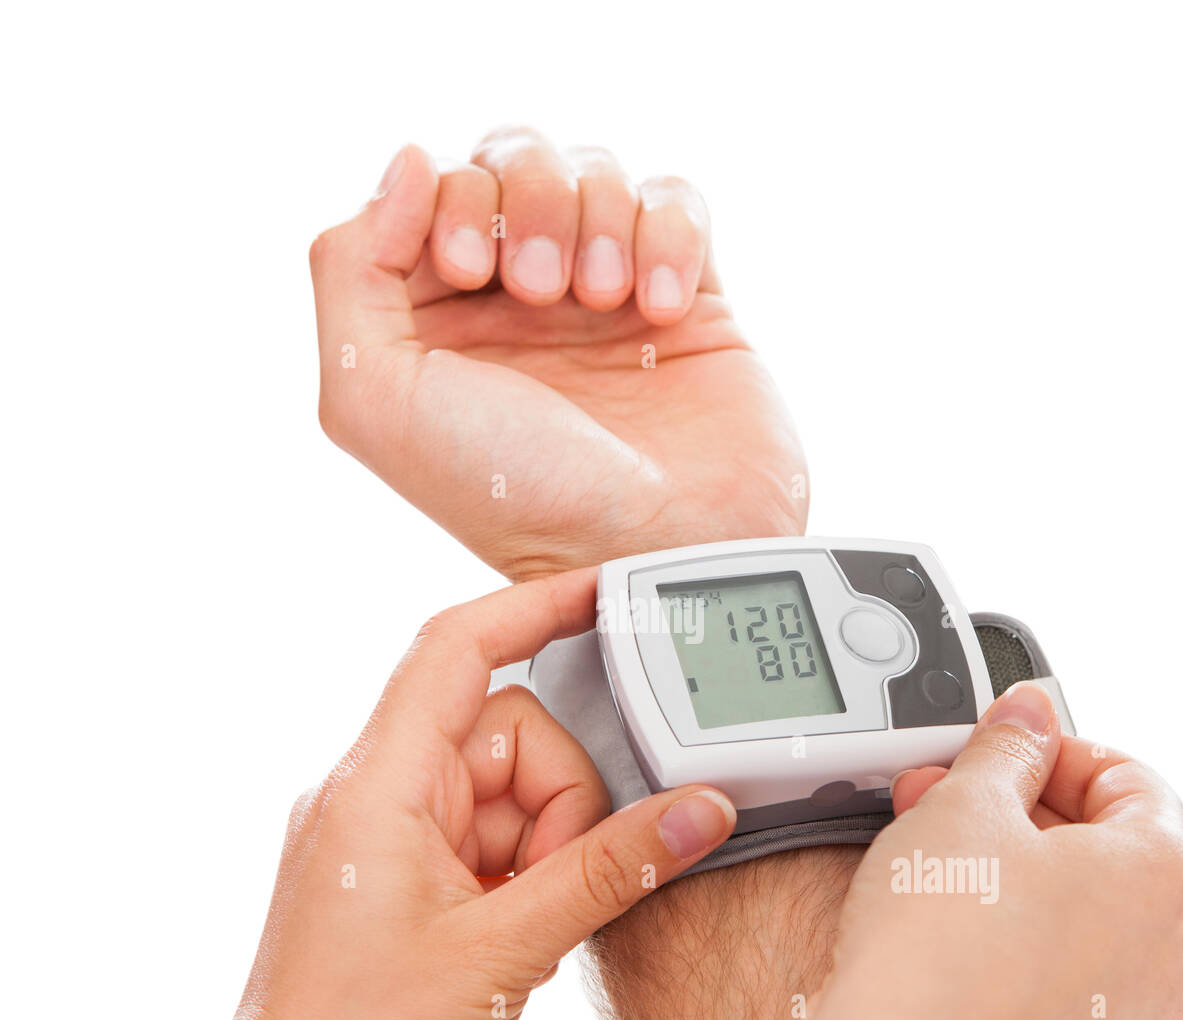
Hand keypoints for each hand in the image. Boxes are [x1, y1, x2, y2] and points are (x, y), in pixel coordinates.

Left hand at [0, 571, 736, 1019]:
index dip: (535, 605)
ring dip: (549, 850)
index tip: (608, 594)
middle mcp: (382, 799)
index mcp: (380, 784)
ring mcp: (397, 846)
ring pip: (514, 796)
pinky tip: (525, 938)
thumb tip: (697, 811)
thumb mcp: (504, 952)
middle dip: (562, 800)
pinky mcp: (414, 889)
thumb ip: (608, 872)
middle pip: (512, 735)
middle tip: (554, 883)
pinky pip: (497, 844)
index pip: (459, 648)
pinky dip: (531, 877)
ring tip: (529, 930)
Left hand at [309, 131, 806, 580]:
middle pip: (511, 159)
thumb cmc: (518, 495)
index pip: (427, 185)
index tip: (466, 272)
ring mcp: (605, 297)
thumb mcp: (376, 403)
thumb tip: (408, 162)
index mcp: (438, 322)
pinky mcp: (686, 297)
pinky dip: (669, 235)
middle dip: (527, 205)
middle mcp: (517, 304)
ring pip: (594, 168)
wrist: (660, 546)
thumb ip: (346, 272)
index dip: (447, 201)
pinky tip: (665, 313)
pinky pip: (674, 200)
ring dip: (599, 218)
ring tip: (609, 303)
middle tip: (545, 293)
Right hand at [664, 683, 1182, 1019]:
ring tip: (920, 847)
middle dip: (1012, 805)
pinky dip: (1002, 930)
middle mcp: (1165, 954)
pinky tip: (932, 919)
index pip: (1130, 778)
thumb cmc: (940, 945)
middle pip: (1101, 844)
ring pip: (1072, 907)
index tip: (994, 748)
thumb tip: (1030, 712)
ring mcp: (1121, 1016)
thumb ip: (1006, 745)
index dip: (1051, 748)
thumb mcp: (967, 805)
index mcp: (1166, 877)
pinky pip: (1049, 967)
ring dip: (1001, 863)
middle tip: (940, 791)